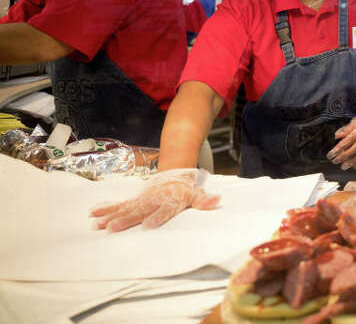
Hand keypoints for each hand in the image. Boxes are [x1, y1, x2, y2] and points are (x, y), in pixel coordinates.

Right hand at [90, 168, 219, 231]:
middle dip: (126, 219)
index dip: (157, 217)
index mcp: (170, 200)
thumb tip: (216, 200)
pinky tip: (93, 213)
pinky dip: (106, 208)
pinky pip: (119, 205)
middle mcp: (154, 200)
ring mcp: (143, 200)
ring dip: (111, 216)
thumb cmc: (187, 189)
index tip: (148, 225)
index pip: (164, 210)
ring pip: (126, 208)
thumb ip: (205, 200)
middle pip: (140, 211)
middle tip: (112, 228)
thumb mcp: (198, 194)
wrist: (176, 173)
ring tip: (98, 224)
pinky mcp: (136, 200)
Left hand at [328, 108, 355, 170]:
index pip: (347, 141)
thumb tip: (337, 136)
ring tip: (343, 166)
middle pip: (354, 150)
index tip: (331, 154)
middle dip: (343, 157)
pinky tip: (354, 166)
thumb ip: (346, 129)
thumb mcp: (355, 121)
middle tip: (335, 161)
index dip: (338, 149)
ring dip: (351, 162)